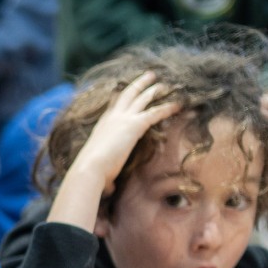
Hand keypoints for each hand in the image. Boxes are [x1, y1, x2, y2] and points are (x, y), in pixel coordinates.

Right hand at [52, 72, 179, 224]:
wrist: (89, 171)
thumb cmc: (91, 176)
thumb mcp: (99, 173)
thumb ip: (107, 180)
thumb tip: (109, 192)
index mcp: (101, 127)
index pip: (114, 106)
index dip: (122, 97)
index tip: (127, 89)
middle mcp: (111, 119)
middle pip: (127, 95)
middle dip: (139, 84)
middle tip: (150, 76)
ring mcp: (122, 120)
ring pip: (142, 98)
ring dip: (154, 89)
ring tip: (166, 82)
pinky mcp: (134, 126)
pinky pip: (155, 112)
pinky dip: (167, 107)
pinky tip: (179, 104)